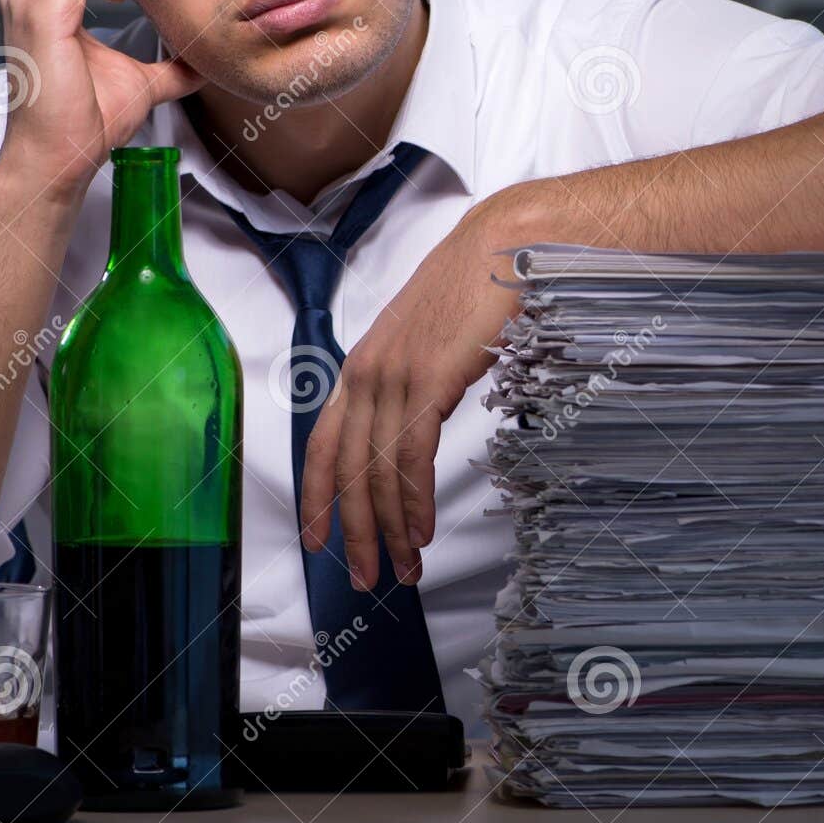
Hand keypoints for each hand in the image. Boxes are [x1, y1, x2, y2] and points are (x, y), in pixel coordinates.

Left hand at [299, 195, 530, 589]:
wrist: (506, 244)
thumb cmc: (475, 288)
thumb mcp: (427, 340)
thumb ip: (410, 382)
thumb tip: (413, 424)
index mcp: (360, 364)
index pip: (324, 444)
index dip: (317, 497)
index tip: (317, 540)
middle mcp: (365, 372)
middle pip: (346, 470)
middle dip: (353, 532)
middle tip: (364, 579)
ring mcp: (393, 375)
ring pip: (377, 472)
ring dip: (390, 530)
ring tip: (404, 569)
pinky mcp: (427, 380)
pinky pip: (411, 458)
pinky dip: (414, 502)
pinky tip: (421, 531)